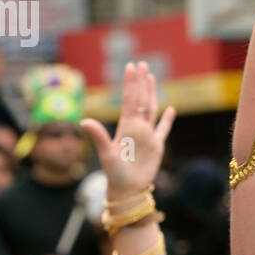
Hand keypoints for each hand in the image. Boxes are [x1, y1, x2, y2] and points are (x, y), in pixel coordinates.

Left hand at [80, 62, 175, 198]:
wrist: (128, 189)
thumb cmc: (115, 173)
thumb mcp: (106, 154)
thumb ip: (98, 136)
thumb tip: (83, 120)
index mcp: (126, 126)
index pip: (129, 100)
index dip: (131, 83)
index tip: (130, 67)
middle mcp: (137, 127)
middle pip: (141, 99)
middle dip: (141, 82)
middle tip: (142, 64)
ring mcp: (147, 135)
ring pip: (151, 109)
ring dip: (152, 93)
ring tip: (152, 78)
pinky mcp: (157, 146)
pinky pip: (163, 129)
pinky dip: (167, 119)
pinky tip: (171, 109)